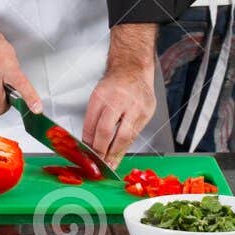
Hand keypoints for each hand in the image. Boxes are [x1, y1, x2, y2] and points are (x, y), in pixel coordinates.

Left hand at [82, 24, 157, 167]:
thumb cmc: (113, 84)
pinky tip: (120, 153)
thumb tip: (88, 143)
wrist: (133, 69)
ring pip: (125, 136)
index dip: (90, 143)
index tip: (87, 155)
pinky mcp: (147, 112)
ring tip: (110, 164)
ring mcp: (136, 106)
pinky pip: (135, 134)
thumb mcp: (96, 97)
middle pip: (109, 131)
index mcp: (102, 95)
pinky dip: (126, 145)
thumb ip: (92, 120)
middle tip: (99, 164)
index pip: (93, 124)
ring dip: (116, 153)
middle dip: (103, 151)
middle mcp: (119, 100)